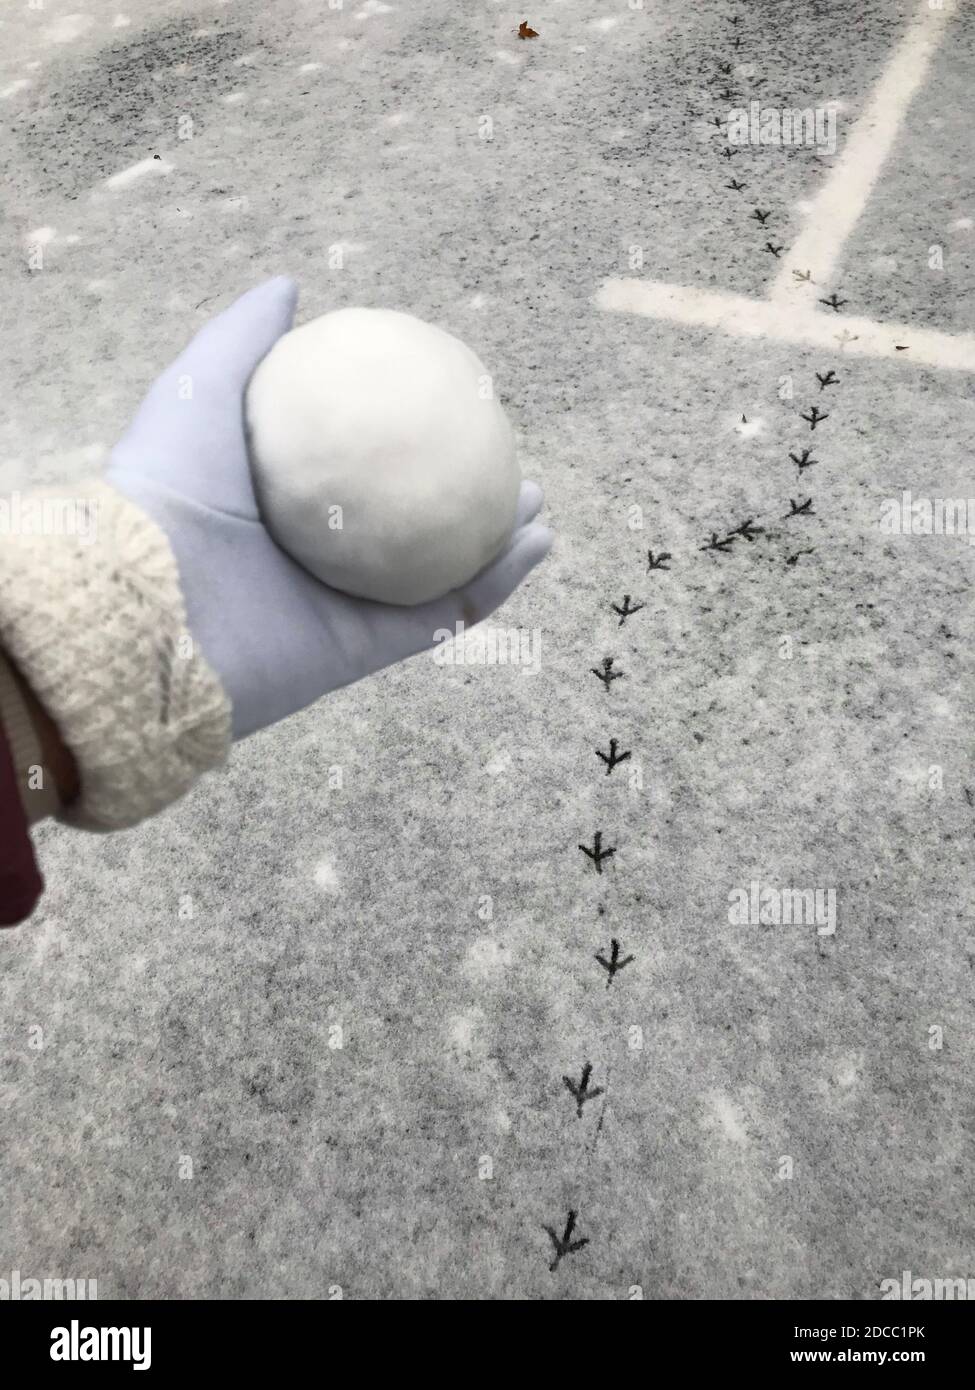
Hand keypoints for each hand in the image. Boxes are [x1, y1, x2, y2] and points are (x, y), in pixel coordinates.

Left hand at [106, 278, 552, 738]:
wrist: (149, 610)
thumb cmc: (165, 491)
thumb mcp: (199, 390)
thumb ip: (243, 340)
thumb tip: (291, 288)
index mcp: (282, 501)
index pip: (359, 466)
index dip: (408, 435)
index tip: (452, 400)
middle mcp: (316, 556)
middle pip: (410, 521)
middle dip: (466, 491)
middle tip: (507, 454)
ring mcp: (342, 607)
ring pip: (439, 572)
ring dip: (497, 540)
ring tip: (538, 502)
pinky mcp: (363, 651)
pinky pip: (442, 615)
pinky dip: (496, 584)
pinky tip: (537, 543)